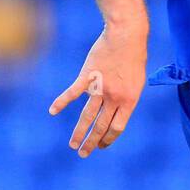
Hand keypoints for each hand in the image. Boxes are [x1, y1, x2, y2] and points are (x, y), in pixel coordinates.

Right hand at [49, 26, 147, 157]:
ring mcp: (100, 88)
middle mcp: (114, 98)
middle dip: (92, 142)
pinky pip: (72, 93)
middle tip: (83, 153)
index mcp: (129, 100)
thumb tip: (118, 108)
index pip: (118, 127)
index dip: (109, 139)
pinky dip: (61, 101)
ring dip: (79, 132)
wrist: (126, 35)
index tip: (101, 146)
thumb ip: (126, 96)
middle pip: (101, 126)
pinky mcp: (87, 76)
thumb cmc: (134, 55)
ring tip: (73, 145)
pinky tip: (52, 110)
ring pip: (87, 116)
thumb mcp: (137, 79)